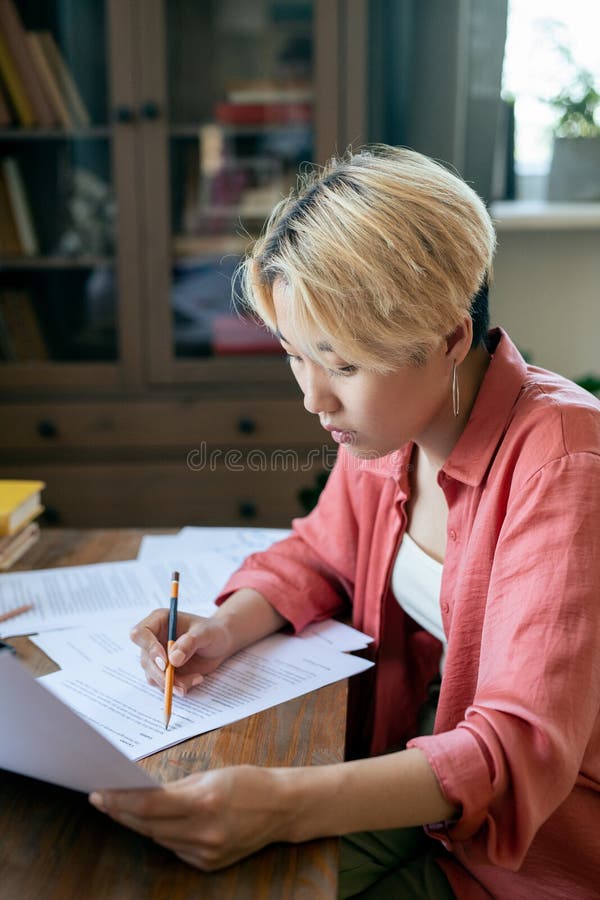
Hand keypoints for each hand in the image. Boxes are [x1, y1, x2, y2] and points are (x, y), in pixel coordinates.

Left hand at [89, 766, 293, 869]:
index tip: (99, 793)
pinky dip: (163, 835)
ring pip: (159, 839)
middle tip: (101, 798)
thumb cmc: (248, 782)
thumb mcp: (212, 775)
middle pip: (149, 825)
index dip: (120, 800)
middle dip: (123, 811)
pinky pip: (175, 848)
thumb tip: (142, 794)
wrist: (282, 808)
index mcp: (204, 803)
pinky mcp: (209, 864)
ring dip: (138, 824)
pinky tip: (151, 824)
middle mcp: (204, 832)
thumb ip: (176, 788)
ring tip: (120, 808)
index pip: (149, 805)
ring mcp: (206, 853)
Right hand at [130, 609, 233, 694]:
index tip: (165, 662)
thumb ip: (190, 643)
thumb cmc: (212, 631)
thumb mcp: (205, 633)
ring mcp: (156, 657)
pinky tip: (196, 678)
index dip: (149, 648)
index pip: (140, 633)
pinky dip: (178, 686)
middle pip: (146, 660)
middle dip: (162, 675)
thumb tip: (172, 660)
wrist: (220, 643)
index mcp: (159, 621)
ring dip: (173, 683)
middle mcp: (153, 639)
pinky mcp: (163, 671)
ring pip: (153, 676)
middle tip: (181, 684)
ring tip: (197, 678)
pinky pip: (163, 685)